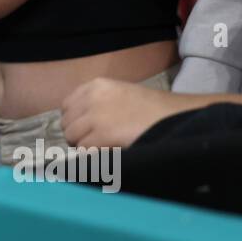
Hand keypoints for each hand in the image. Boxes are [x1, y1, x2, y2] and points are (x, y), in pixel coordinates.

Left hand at [61, 77, 187, 147]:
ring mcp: (95, 115)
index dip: (75, 120)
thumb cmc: (153, 109)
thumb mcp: (122, 94)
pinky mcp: (101, 133)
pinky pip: (84, 149)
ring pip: (72, 137)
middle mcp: (92, 97)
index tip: (85, 130)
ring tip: (103, 148)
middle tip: (94, 143)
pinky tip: (107, 153)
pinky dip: (92, 155)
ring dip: (84, 146)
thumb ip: (99, 103)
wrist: (174, 117)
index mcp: (97, 85)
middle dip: (77, 135)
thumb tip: (80, 123)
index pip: (67, 105)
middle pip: (66, 122)